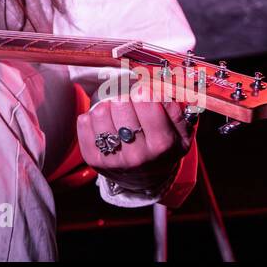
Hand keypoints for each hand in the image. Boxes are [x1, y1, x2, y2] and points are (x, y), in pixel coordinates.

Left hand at [75, 97, 193, 193]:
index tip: (142, 93)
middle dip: (124, 97)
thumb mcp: (181, 132)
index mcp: (162, 144)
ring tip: (116, 113)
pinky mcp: (94, 159)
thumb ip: (174, 109)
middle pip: (121, 104)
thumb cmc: (164, 149)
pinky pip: (84, 122)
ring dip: (107, 106)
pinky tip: (105, 122)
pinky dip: (92, 117)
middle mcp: (137, 155)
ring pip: (100, 112)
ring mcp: (113, 158)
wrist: (147, 178)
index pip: (146, 102)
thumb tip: (157, 88)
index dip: (143, 92)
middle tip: (129, 103)